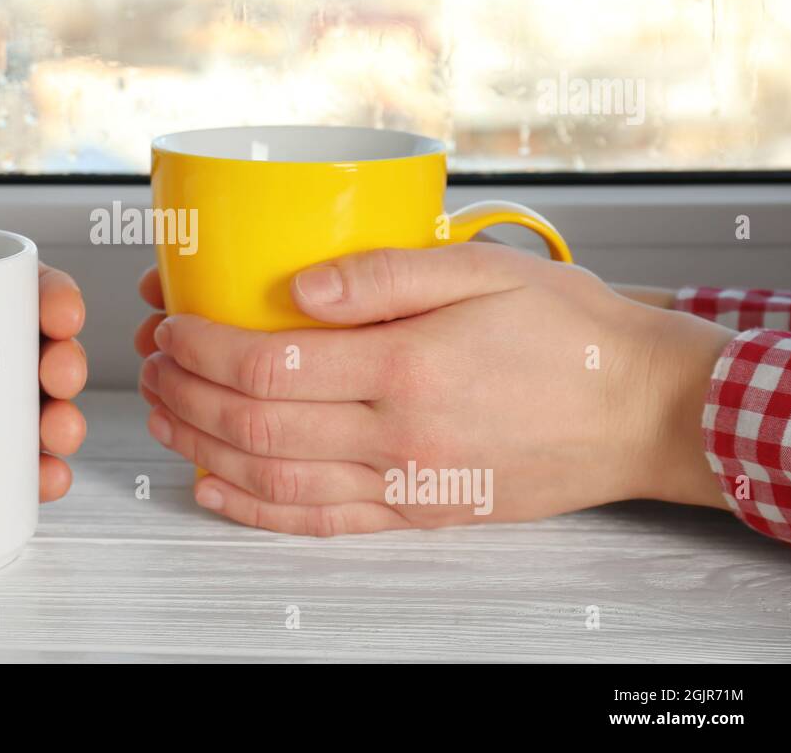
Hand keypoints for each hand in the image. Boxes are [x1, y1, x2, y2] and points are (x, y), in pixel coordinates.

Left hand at [0, 172, 86, 504]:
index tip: (59, 318)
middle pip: (20, 361)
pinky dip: (13, 484)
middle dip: (62, 371)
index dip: (51, 303)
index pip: (5, 294)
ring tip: (51, 441)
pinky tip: (34, 484)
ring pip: (7, 424)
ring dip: (53, 431)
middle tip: (56, 383)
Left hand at [135, 244, 732, 535]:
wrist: (639, 408)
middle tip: (150, 364)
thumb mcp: (482, 268)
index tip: (172, 323)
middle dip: (186, 395)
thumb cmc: (568, 331)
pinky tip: (216, 489)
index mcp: (408, 368)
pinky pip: (320, 522)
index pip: (271, 366)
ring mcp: (408, 483)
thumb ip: (383, 275)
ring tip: (164, 416)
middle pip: (257, 427)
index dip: (204, 347)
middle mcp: (401, 436)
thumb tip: (295, 285)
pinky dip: (255, 510)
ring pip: (275, 480)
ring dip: (204, 449)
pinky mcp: (419, 511)